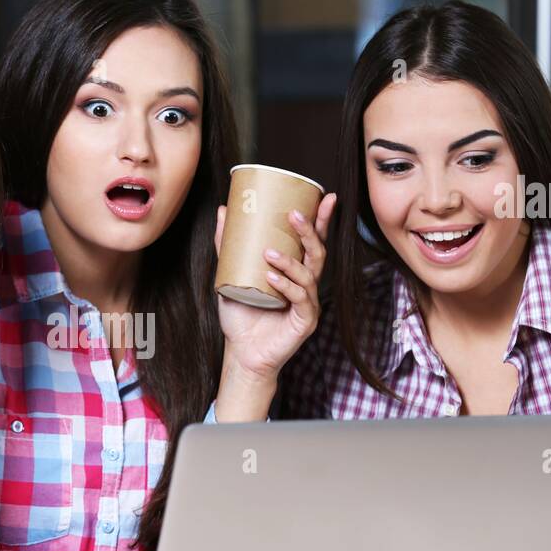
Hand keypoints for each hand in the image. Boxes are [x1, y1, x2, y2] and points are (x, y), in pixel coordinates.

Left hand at [215, 191, 336, 380]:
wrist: (241, 352)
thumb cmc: (241, 315)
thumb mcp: (229, 274)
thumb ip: (227, 245)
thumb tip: (224, 211)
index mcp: (295, 272)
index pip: (312, 242)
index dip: (322, 220)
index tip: (327, 197)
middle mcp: (306, 285)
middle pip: (317, 252)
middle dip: (309, 232)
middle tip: (294, 215)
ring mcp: (308, 303)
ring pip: (309, 274)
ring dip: (290, 261)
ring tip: (268, 253)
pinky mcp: (305, 321)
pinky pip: (300, 299)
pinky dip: (286, 286)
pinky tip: (272, 278)